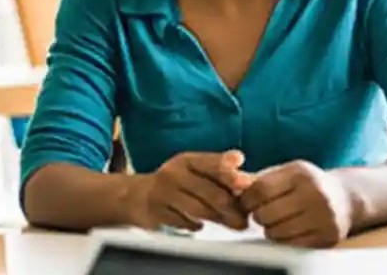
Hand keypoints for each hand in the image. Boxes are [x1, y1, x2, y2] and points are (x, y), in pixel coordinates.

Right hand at [124, 150, 251, 231]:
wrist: (139, 196)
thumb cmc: (177, 183)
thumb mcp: (194, 171)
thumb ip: (219, 174)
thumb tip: (247, 182)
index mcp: (186, 160)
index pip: (209, 162)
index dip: (226, 166)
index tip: (243, 173)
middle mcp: (174, 173)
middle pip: (209, 191)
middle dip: (231, 206)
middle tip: (246, 217)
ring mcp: (164, 193)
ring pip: (198, 209)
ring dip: (220, 218)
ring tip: (235, 224)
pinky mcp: (157, 212)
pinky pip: (183, 222)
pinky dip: (196, 225)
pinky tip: (202, 225)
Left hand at [238, 160, 353, 247]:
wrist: (346, 198)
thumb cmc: (308, 184)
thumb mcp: (288, 173)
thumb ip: (260, 179)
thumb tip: (232, 184)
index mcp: (300, 173)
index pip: (260, 190)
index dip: (246, 200)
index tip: (246, 203)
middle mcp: (314, 193)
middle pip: (266, 213)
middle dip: (258, 216)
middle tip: (263, 213)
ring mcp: (323, 217)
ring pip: (276, 233)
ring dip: (270, 230)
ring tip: (277, 221)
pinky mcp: (327, 237)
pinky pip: (291, 245)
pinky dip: (284, 240)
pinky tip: (289, 230)